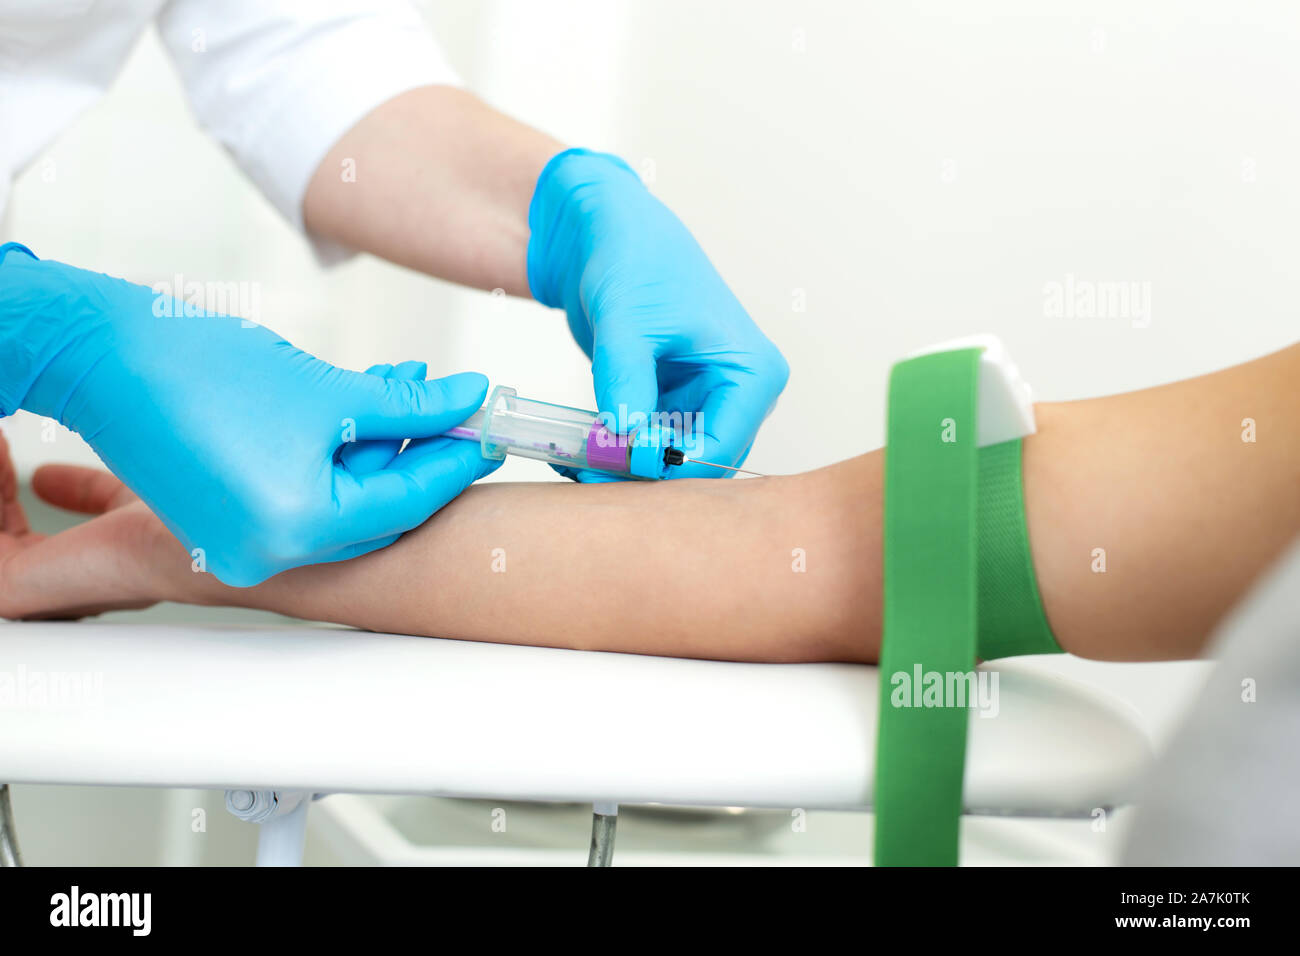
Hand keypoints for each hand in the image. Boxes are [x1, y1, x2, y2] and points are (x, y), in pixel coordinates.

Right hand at [0, 246, 499, 584]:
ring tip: (410, 387)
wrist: (104, 357)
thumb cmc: (199, 369)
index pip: (405, 503)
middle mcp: (267, 556)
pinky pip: (304, 500)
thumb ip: (410, 405)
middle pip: (377, 511)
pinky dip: (338, 459)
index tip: (490, 431)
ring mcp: (242, 547)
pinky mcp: (226, 527)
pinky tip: (363, 408)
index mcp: (294, 530)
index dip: (455, 461)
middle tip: (460, 412)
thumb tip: (468, 400)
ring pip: (343, 504)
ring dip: (380, 450)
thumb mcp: (329, 390)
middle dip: (420, 454)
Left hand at [527, 149, 788, 480]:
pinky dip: (615, 452)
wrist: (604, 231)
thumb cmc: (634, 255)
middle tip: (588, 474)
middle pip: (698, 464)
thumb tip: (624, 438)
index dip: (669, 467)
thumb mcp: (628, 319)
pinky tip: (578, 449)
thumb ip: (627, 380)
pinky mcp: (670, 405)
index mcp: (752, 372)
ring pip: (669, 463)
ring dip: (625, 468)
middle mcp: (737, 395)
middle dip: (645, 474)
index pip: (722, 447)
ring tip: (576, 460)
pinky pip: (647, 446)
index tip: (615, 466)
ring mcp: (705, 403)